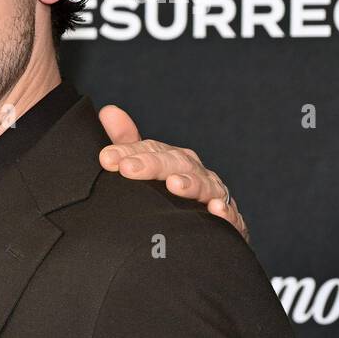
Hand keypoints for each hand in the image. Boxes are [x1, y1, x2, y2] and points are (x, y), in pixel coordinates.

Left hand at [97, 104, 248, 242]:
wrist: (199, 226)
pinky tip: (217, 209)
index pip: (149, 149)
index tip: (106, 158)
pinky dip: (226, 212)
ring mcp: (213, 193)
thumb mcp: (143, 166)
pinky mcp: (230, 219)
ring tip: (174, 184)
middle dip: (152, 165)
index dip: (127, 152)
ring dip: (190, 184)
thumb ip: (126, 143)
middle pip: (174, 163)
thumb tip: (109, 111)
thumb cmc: (165, 191)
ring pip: (203, 185)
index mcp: (172, 158)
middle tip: (128, 168)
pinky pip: (231, 215)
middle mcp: (194, 171)